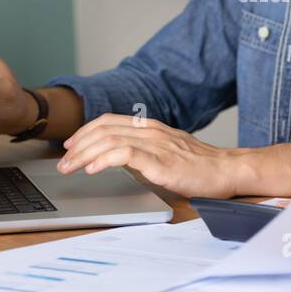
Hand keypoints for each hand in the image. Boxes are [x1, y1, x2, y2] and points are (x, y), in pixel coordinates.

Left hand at [57, 113, 246, 198]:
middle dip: (77, 145)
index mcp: (150, 127)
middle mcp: (150, 131)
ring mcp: (155, 144)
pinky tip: (92, 169)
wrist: (228, 170)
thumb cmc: (200, 166)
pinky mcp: (161, 161)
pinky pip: (126, 154)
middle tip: (62, 161)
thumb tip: (119, 159)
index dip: (84, 132)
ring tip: (69, 167)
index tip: (69, 146)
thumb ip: (144, 150)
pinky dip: (104, 160)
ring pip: (109, 140)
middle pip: (103, 129)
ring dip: (83, 154)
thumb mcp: (167, 151)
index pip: (108, 121)